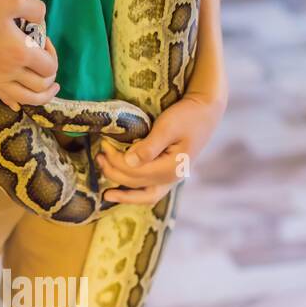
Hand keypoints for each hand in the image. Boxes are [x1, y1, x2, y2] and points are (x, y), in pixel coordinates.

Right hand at [0, 0, 59, 110]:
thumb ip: (35, 8)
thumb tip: (42, 20)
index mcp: (21, 53)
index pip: (49, 66)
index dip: (53, 54)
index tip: (44, 39)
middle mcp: (11, 72)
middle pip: (41, 87)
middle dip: (51, 76)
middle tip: (47, 60)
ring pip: (26, 99)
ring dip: (42, 96)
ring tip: (49, 90)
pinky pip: (4, 98)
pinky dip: (16, 103)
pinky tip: (18, 104)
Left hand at [96, 91, 225, 204]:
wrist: (206, 111)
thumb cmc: (188, 115)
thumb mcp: (168, 127)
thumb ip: (149, 146)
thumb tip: (128, 162)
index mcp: (170, 168)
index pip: (134, 171)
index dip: (115, 160)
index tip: (103, 144)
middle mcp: (171, 179)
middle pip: (134, 182)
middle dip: (113, 170)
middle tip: (99, 155)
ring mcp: (171, 179)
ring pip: (142, 195)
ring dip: (121, 190)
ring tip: (104, 182)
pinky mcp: (168, 174)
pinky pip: (148, 192)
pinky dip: (133, 195)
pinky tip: (118, 193)